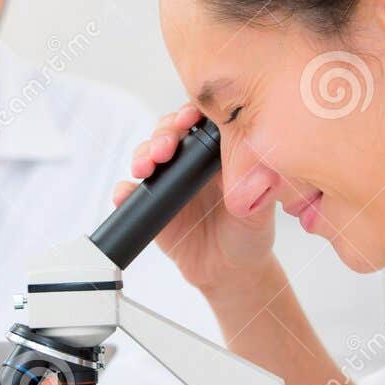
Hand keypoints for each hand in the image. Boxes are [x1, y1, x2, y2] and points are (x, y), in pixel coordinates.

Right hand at [112, 104, 275, 292]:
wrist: (228, 272)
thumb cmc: (248, 235)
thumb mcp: (260, 208)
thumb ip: (255, 184)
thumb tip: (248, 162)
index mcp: (217, 154)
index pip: (201, 121)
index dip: (191, 113)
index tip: (187, 119)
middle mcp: (191, 162)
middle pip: (169, 132)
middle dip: (163, 134)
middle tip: (164, 150)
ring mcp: (168, 181)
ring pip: (148, 155)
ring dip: (142, 155)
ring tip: (145, 167)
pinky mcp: (151, 204)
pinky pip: (131, 192)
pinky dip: (124, 190)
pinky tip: (125, 193)